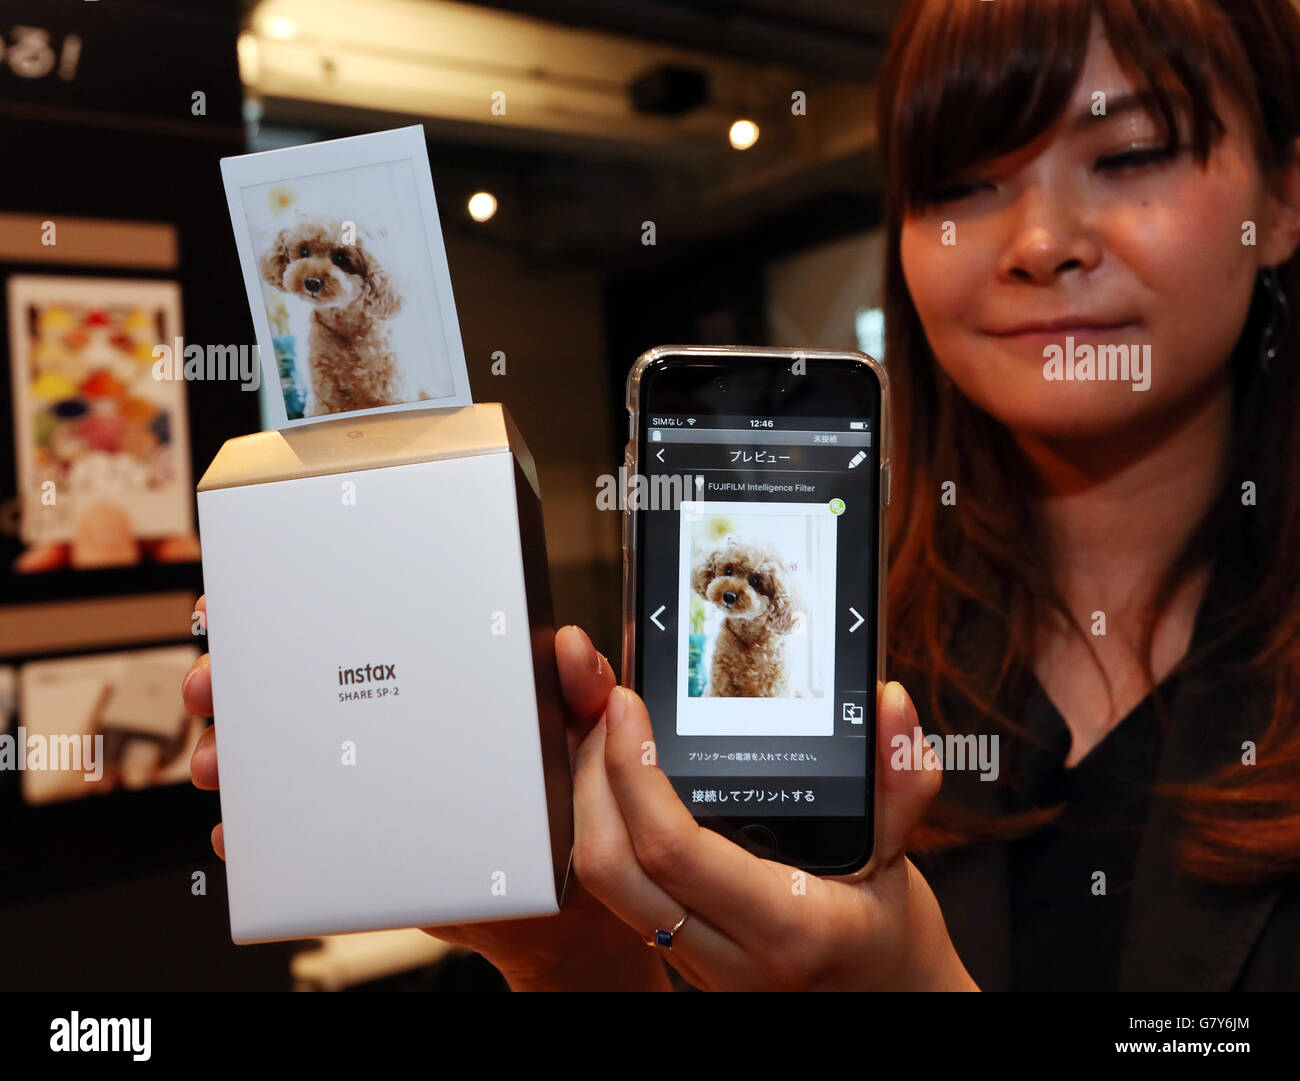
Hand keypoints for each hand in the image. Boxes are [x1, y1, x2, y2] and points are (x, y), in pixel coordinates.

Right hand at [184, 594, 672, 990]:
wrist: (562, 902)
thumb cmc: (571, 802)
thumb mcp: (585, 735)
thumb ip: (585, 690)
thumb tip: (569, 646)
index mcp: (433, 680)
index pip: (358, 625)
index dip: (293, 610)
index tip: (242, 602)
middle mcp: (389, 725)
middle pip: (295, 687)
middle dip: (236, 682)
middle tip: (212, 687)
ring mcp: (368, 783)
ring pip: (281, 760)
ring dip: (233, 756)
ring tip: (218, 765)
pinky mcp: (361, 842)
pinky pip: (294, 837)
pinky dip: (258, 837)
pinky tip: (238, 834)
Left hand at [571, 680, 978, 990]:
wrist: (886, 1006)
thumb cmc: (890, 938)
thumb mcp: (903, 861)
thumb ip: (900, 781)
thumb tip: (891, 703)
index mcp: (783, 927)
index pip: (674, 850)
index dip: (634, 772)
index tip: (627, 708)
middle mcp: (725, 955)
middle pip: (612, 869)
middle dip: (592, 779)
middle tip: (607, 712)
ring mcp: (693, 962)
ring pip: (604, 885)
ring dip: (591, 803)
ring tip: (608, 736)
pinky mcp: (677, 953)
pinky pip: (620, 890)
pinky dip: (608, 828)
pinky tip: (623, 782)